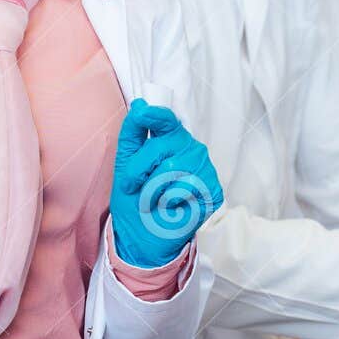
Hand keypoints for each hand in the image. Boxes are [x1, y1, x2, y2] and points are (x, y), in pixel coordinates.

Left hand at [110, 99, 223, 267]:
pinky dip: (171, 200)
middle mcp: (190, 149)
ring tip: (153, 199)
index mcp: (171, 139)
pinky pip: (187, 186)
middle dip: (139, 169)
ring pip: (173, 167)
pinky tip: (172, 206)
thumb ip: (133, 134)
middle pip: (162, 145)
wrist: (142, 234)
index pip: (166, 119)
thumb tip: (139, 104)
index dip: (154, 115)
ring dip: (153, 189)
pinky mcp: (212, 189)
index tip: (142, 113)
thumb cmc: (135, 198)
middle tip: (133, 186)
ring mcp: (204, 168)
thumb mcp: (126, 163)